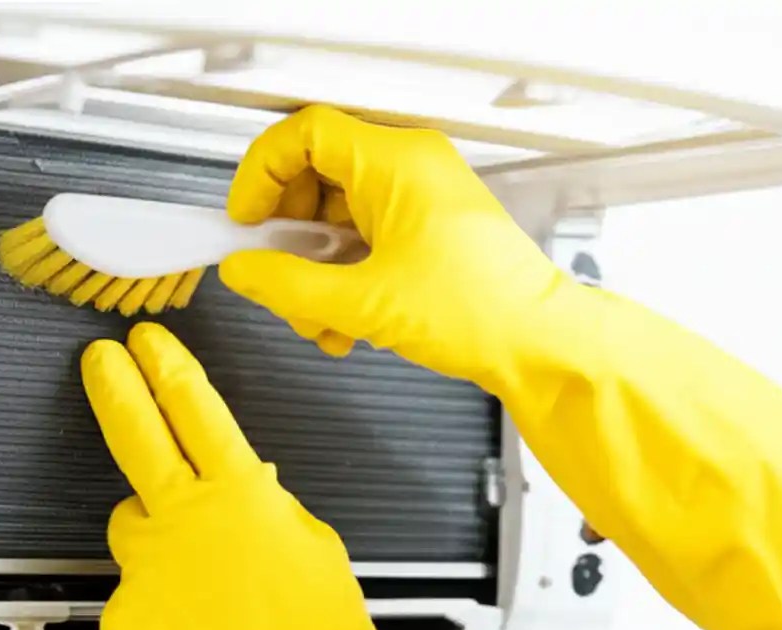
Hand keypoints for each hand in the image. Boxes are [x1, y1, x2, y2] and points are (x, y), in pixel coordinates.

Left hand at [81, 323, 409, 629]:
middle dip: (115, 384)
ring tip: (200, 581)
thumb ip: (274, 513)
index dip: (168, 365)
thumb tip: (256, 493)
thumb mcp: (316, 557)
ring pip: (134, 524)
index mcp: (241, 497)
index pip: (195, 407)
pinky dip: (156, 603)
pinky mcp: (121, 613)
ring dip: (156, 536)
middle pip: (135, 431)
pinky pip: (133, 591)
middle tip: (101, 359)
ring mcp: (144, 566)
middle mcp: (183, 521)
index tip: (151, 343)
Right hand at [219, 105, 564, 389]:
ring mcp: (416, 198)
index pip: (303, 134)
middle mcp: (408, 169)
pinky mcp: (421, 229)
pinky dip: (341, 278)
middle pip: (312, 179)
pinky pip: (360, 239)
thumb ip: (287, 284)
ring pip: (333, 217)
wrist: (537, 343)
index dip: (261, 173)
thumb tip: (243, 271)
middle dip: (288, 237)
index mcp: (396, 163)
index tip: (246, 219)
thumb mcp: (363, 302)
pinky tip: (344, 322)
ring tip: (318, 317)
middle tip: (276, 275)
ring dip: (313, 270)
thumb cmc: (480, 310)